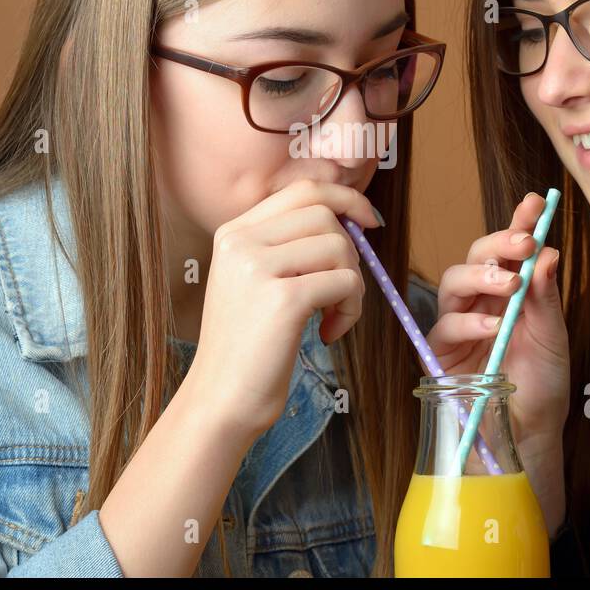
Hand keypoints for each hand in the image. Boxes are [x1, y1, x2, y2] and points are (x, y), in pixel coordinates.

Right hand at [186, 179, 379, 437]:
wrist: (220, 400)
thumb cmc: (247, 347)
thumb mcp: (252, 281)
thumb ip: (286, 246)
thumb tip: (350, 217)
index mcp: (233, 232)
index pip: (302, 190)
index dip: (345, 198)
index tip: (369, 222)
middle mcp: (241, 241)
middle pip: (325, 215)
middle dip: (350, 251)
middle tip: (340, 292)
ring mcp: (259, 267)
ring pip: (340, 247)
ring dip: (352, 284)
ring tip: (333, 316)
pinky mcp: (283, 299)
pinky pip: (345, 283)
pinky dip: (351, 309)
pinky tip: (329, 333)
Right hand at [425, 192, 570, 448]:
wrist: (531, 432)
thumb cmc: (542, 385)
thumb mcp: (553, 337)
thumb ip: (547, 297)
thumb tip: (549, 252)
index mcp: (511, 292)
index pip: (510, 251)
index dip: (518, 224)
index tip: (534, 204)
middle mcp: (482, 302)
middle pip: (475, 257)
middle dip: (497, 245)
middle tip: (523, 245)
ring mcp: (459, 324)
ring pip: (453, 283)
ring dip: (480, 277)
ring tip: (508, 285)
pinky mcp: (441, 352)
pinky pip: (446, 326)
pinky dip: (469, 323)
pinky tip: (492, 326)